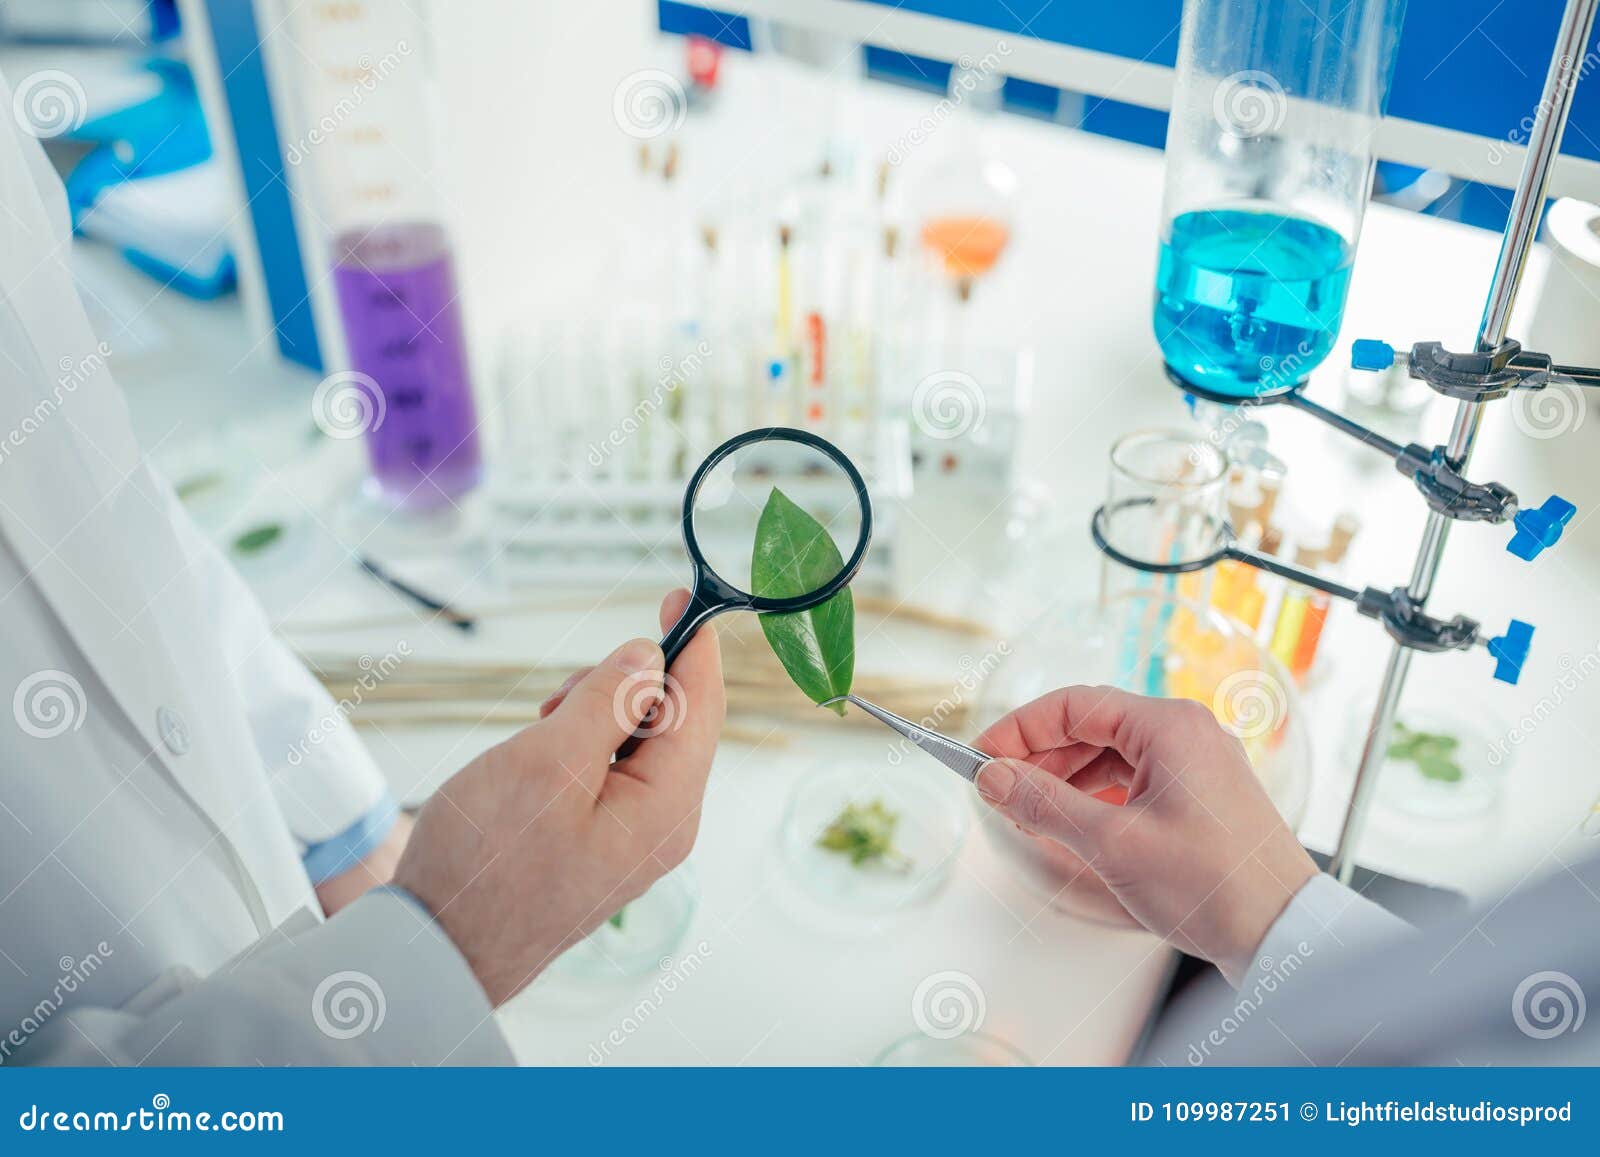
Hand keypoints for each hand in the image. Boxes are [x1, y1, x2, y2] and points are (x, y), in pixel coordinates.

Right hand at [392, 590, 723, 1005]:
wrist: (439, 948)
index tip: (675, 597)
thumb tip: (651, 658)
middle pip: (673, 721)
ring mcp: (632, 839)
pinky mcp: (600, 844)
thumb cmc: (487, 867)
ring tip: (541, 732)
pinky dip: (580, 749)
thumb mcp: (548, 762)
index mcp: (667, 808)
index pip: (702, 705)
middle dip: (623, 689)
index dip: (691, 644)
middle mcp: (663, 826)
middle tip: (560, 697)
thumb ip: (608, 703)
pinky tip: (540, 758)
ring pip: (637, 745)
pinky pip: (610, 774)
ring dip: (594, 718)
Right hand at [973, 685, 1315, 983]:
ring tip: (1029, 814)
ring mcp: (1199, 765)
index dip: (1019, 730)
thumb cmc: (1215, 887)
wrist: (1284, 934)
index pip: (1073, 706)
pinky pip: (1135, 780)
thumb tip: (994, 778)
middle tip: (999, 792)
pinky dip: (1097, 798)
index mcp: (1170, 726)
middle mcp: (1187, 734)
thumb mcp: (1112, 844)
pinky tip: (1074, 826)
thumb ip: (1044, 804)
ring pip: (1111, 756)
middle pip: (1091, 728)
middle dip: (1039, 759)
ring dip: (1065, 781)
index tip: (982, 758)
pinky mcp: (1203, 796)